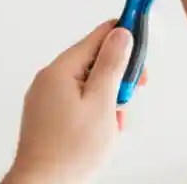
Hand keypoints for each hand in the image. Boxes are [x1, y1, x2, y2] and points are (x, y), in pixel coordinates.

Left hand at [4, 21, 135, 182]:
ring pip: (87, 85)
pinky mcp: (47, 117)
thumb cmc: (70, 151)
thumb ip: (112, 65)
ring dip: (107, 99)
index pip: (97, 37)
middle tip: (132, 91)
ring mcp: (46, 100)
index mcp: (60, 70)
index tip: (140, 34)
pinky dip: (94, 112)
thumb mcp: (102, 102)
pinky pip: (77, 103)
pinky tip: (101, 131)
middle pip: (92, 62)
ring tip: (112, 123)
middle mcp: (49, 80)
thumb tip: (120, 34)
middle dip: (117, 76)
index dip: (122, 35)